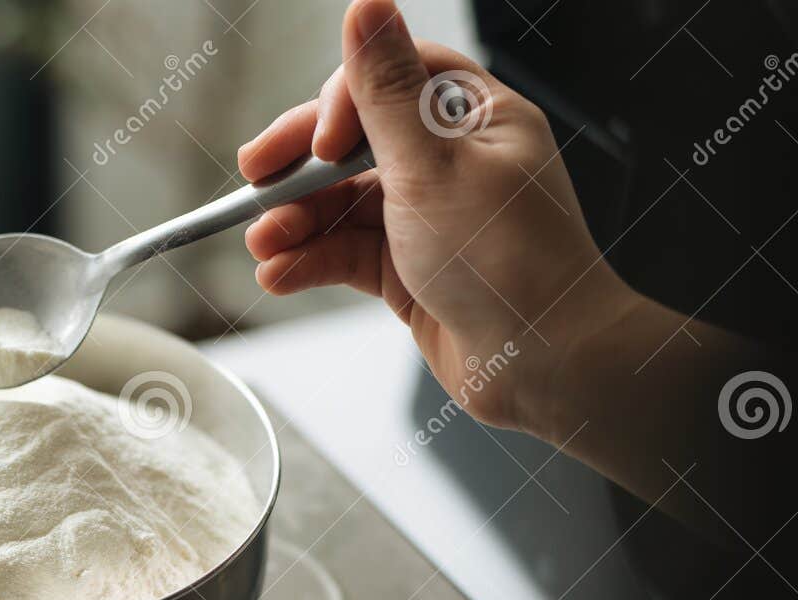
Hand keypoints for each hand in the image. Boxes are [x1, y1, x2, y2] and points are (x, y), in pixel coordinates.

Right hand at [238, 0, 639, 443]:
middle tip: (252, 181)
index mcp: (476, 119)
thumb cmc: (510, 266)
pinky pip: (347, 253)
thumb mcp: (433, 167)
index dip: (341, 103)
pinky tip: (279, 274)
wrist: (545, 367)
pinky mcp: (410, 270)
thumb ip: (385, 91)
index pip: (392, 81)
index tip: (314, 144)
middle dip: (300, 167)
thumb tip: (364, 7)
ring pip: (344, 203)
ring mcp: (429, 219)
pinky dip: (310, 261)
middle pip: (355, 143)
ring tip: (262, 246)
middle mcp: (453, 163)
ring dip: (296, 222)